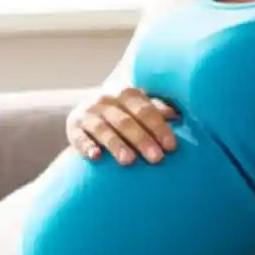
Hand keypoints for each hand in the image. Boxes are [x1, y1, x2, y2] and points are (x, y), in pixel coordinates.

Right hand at [65, 87, 179, 165]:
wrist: (89, 110)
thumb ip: (158, 110)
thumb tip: (181, 116)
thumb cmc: (125, 112)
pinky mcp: (72, 127)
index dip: (158, 127)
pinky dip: (86, 146)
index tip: (171, 146)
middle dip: (142, 139)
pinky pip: (78, 137)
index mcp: (126, 93)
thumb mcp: (140, 106)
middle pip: (125, 120)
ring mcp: (87, 113)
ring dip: (116, 144)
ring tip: (129, 161)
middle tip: (157, 158)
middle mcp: (105, 100)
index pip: (145, 109)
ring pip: (103, 128)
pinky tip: (96, 157)